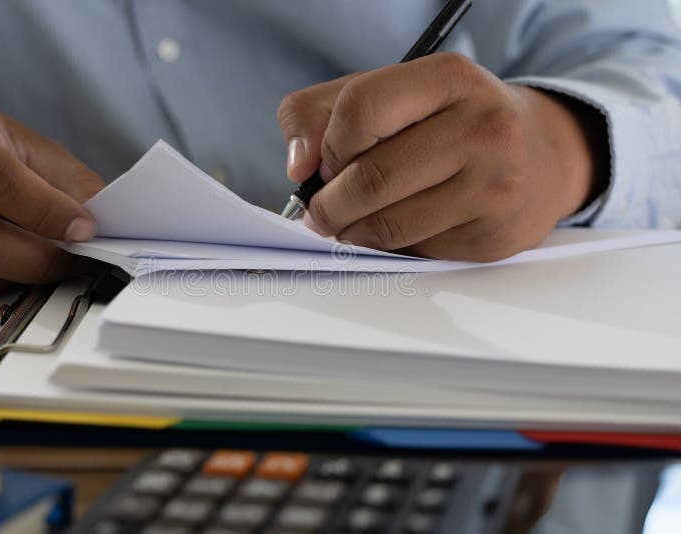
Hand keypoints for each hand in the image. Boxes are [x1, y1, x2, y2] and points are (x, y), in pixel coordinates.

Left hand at [278, 53, 606, 260]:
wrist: (542, 155)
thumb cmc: (449, 122)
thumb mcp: (391, 94)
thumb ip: (322, 113)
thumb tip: (298, 166)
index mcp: (450, 78)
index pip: (360, 110)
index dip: (328, 146)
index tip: (325, 163)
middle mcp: (483, 127)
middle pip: (371, 178)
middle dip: (329, 204)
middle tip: (321, 211)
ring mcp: (495, 185)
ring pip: (389, 226)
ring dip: (352, 233)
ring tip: (350, 223)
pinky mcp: (494, 236)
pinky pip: (416, 252)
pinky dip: (391, 248)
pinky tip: (399, 229)